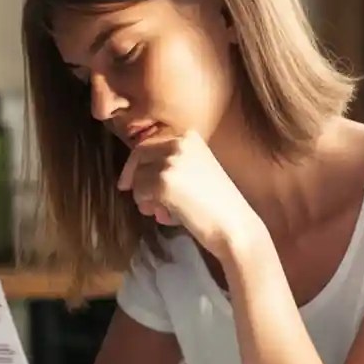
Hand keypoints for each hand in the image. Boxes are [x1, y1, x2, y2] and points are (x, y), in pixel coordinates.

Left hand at [117, 130, 261, 258]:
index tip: (129, 182)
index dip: (136, 164)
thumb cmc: (218, 205)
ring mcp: (171, 161)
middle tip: (144, 204)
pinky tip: (168, 217)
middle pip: (138, 156)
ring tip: (165, 213)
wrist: (234, 226)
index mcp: (189, 137)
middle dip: (135, 180)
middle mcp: (179, 143)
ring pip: (137, 177)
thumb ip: (172, 163)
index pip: (149, 144)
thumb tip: (137, 172)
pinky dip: (148, 207)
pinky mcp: (163, 182)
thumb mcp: (197, 170)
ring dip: (145, 198)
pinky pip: (140, 193)